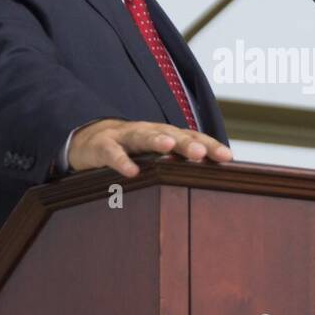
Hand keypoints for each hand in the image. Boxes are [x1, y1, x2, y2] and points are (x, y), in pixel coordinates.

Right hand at [67, 118, 233, 177]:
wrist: (88, 139)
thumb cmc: (130, 150)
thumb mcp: (154, 155)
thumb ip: (177, 164)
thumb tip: (211, 183)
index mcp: (164, 134)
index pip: (191, 137)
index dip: (209, 145)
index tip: (226, 157)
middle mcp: (148, 131)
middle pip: (170, 134)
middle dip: (186, 143)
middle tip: (201, 154)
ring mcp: (124, 136)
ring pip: (142, 136)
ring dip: (156, 140)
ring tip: (169, 147)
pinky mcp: (102, 146)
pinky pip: (113, 153)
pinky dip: (121, 161)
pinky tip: (131, 172)